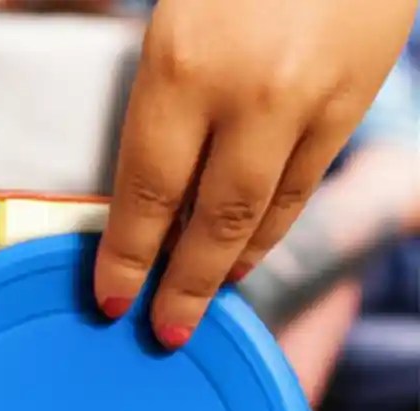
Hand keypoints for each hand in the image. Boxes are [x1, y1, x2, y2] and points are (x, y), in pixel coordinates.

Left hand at [95, 0, 417, 347]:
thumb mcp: (166, 11)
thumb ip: (145, 86)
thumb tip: (106, 144)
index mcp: (180, 69)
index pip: (145, 191)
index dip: (127, 254)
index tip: (110, 297)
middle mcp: (247, 99)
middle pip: (209, 221)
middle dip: (182, 285)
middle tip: (162, 331)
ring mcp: (308, 106)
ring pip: (264, 212)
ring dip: (230, 265)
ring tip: (202, 301)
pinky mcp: (353, 103)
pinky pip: (306, 185)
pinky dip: (275, 227)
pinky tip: (252, 251)